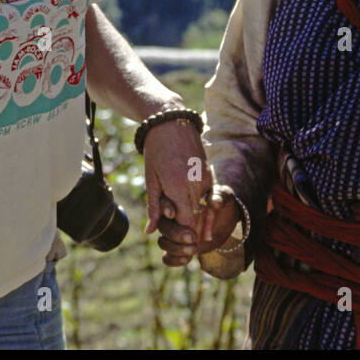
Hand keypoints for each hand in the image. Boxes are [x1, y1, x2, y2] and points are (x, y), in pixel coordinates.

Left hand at [142, 118, 210, 236]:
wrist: (171, 123)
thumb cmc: (156, 151)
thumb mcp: (151, 179)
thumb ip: (154, 207)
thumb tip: (150, 232)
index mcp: (178, 186)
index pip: (186, 223)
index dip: (180, 232)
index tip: (174, 236)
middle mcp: (196, 184)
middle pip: (196, 218)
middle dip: (187, 227)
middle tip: (177, 231)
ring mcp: (205, 178)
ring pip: (202, 208)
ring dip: (193, 214)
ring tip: (181, 210)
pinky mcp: (210, 174)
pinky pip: (207, 196)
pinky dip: (200, 203)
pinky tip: (191, 202)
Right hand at [156, 184, 240, 266]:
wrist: (226, 219)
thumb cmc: (222, 202)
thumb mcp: (224, 196)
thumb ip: (219, 197)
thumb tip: (215, 204)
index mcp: (178, 199)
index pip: (164, 202)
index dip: (165, 207)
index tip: (172, 214)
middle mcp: (171, 217)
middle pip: (162, 226)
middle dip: (175, 233)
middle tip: (192, 237)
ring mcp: (173, 234)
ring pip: (162, 242)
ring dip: (175, 248)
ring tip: (194, 249)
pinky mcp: (178, 248)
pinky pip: (167, 257)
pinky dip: (175, 260)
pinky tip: (188, 258)